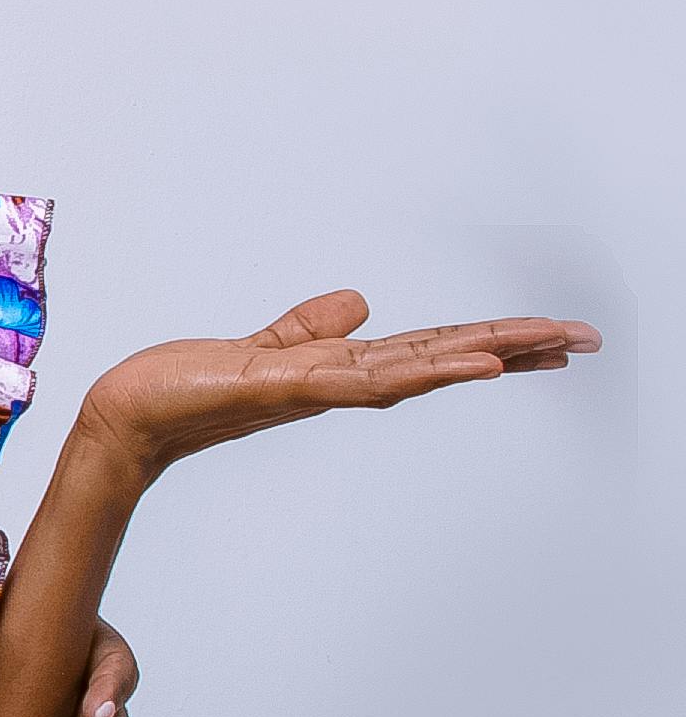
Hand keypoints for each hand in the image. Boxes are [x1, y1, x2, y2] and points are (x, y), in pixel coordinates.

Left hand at [78, 290, 600, 486]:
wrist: (130, 414)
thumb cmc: (188, 386)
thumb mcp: (265, 346)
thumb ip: (312, 327)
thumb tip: (360, 302)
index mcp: (340, 369)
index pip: (431, 351)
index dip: (490, 341)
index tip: (549, 335)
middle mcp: (338, 383)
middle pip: (442, 360)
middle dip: (514, 348)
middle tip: (585, 338)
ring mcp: (315, 388)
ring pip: (418, 370)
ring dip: (483, 356)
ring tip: (545, 344)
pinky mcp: (282, 386)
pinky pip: (363, 379)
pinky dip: (418, 371)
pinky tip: (463, 364)